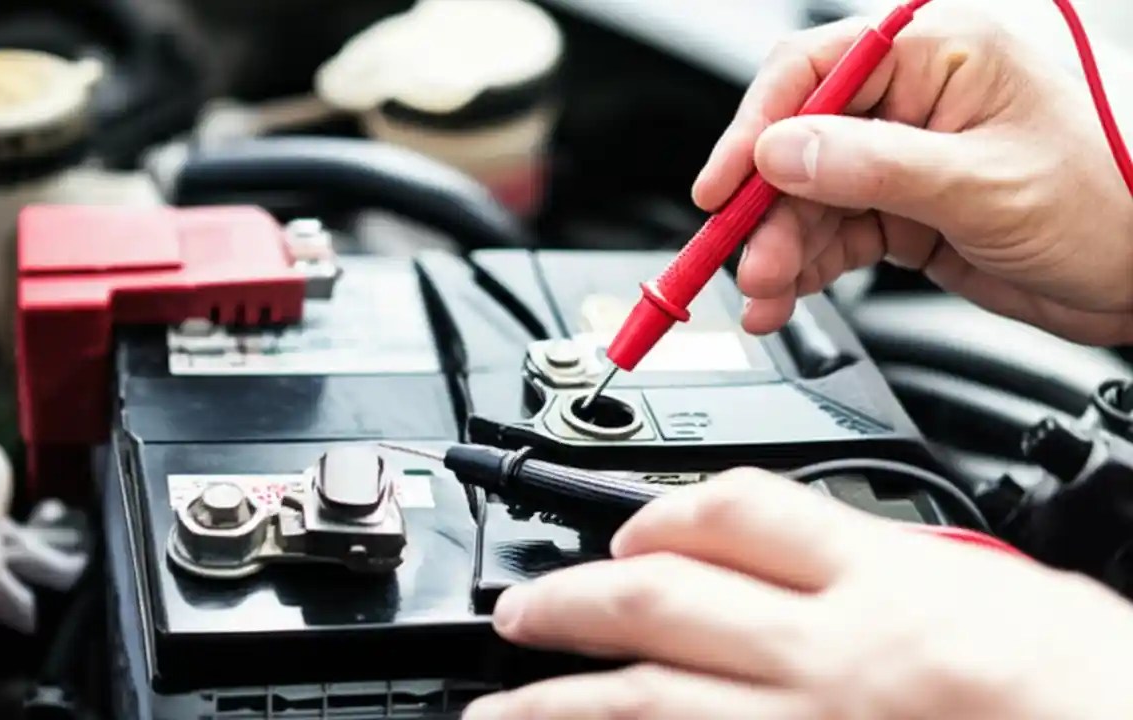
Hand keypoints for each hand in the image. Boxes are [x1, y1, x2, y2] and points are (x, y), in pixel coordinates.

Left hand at [464, 470, 1132, 718]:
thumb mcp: (1001, 589)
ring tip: (500, 707)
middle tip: (519, 612)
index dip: (660, 513)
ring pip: (653, 704)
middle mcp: (835, 656)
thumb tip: (808, 551)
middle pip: (663, 602)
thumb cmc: (1095, 687)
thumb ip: (889, 565)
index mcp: (888, 583)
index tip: (625, 529)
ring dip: (562, 704)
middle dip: (571, 602)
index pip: (736, 511)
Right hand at [699, 9, 1132, 344]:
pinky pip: (832, 236)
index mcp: (936, 54)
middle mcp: (911, 100)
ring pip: (808, 200)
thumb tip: (781, 152)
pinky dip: (804, 270)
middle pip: (798, 145)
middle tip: (747, 260)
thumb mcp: (982, 182)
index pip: (814, 73)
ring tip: (767, 294)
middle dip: (766, 209)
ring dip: (780, 249)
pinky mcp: (902, 212)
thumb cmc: (1109, 199)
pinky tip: (784, 297)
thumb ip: (873, 166)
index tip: (722, 185)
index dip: (755, 128)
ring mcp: (902, 160)